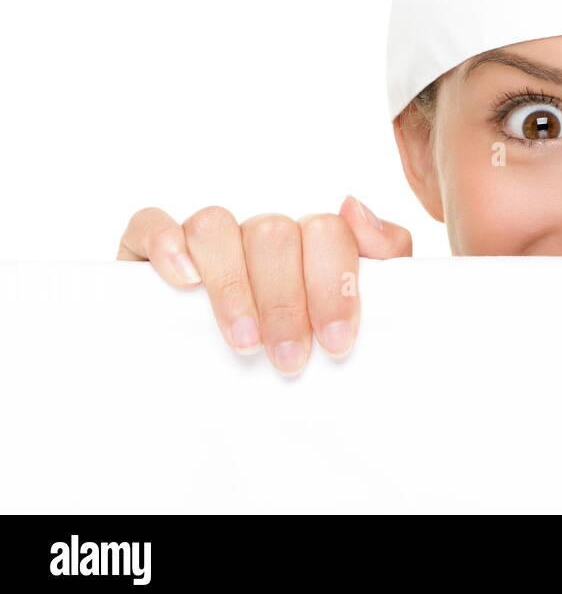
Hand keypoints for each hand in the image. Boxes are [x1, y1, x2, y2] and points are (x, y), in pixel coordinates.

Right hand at [117, 196, 412, 375]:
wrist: (218, 387)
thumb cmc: (302, 342)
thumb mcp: (352, 305)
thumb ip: (381, 253)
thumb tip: (355, 207)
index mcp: (308, 240)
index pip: (327, 232)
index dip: (334, 285)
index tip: (336, 341)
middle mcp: (258, 232)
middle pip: (274, 234)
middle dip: (286, 302)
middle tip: (290, 359)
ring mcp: (205, 238)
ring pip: (216, 226)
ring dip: (232, 285)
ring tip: (243, 341)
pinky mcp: (148, 248)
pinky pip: (150, 223)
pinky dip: (167, 245)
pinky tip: (184, 281)